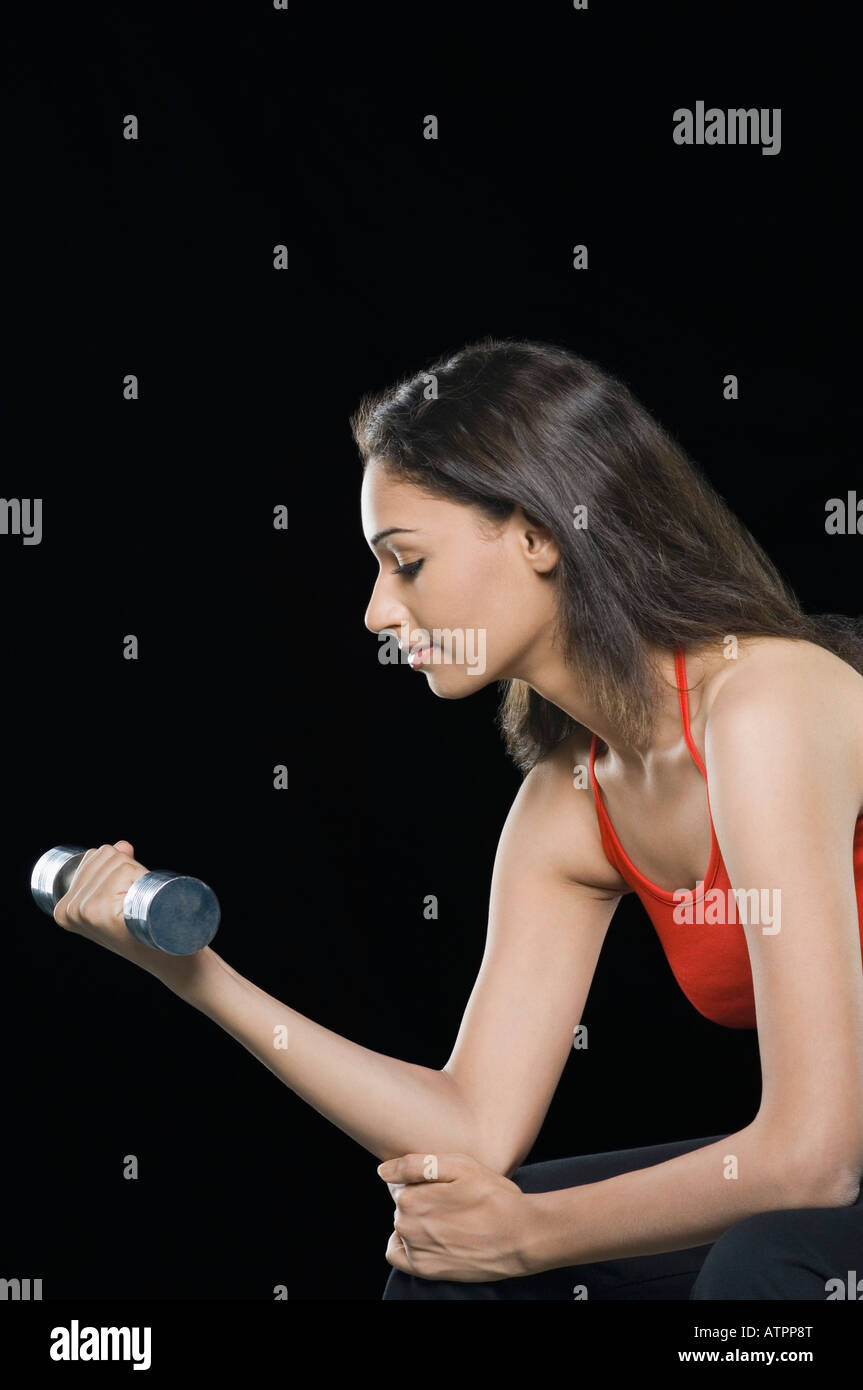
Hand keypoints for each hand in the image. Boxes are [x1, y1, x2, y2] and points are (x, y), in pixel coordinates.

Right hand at [53, 841, 156, 970]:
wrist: (171, 956)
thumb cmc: (146, 929)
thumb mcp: (120, 900)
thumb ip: (113, 871)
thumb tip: (123, 846)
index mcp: (65, 909)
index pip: (93, 856)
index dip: (118, 868)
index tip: (125, 898)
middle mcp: (69, 909)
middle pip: (105, 855)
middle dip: (127, 869)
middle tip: (135, 902)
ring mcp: (84, 910)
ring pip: (117, 859)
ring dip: (136, 874)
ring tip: (139, 905)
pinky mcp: (101, 909)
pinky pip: (124, 867)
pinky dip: (139, 876)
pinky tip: (140, 905)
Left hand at [377, 1151, 531, 1281]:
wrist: (521, 1236)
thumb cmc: (493, 1195)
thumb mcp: (459, 1166)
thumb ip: (414, 1165)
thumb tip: (382, 1171)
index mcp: (411, 1198)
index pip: (399, 1183)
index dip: (422, 1181)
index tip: (445, 1185)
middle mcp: (407, 1226)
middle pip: (402, 1205)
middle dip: (420, 1200)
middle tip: (452, 1201)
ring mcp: (416, 1250)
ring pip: (403, 1226)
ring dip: (418, 1220)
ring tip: (449, 1220)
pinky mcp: (426, 1270)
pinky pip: (398, 1254)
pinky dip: (406, 1244)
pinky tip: (429, 1237)